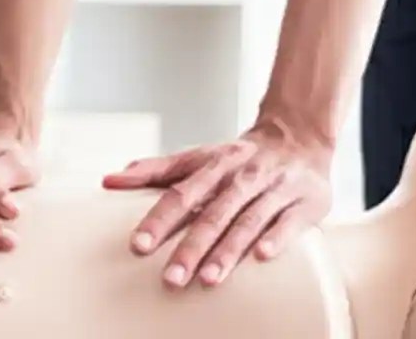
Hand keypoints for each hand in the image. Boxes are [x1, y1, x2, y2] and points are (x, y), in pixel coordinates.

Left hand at [103, 115, 332, 288]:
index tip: (138, 246)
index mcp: (214, 165)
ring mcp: (275, 188)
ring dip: (228, 250)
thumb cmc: (238, 158)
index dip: (159, 220)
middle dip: (191, 247)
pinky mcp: (306, 202)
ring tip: (208, 279)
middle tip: (170, 278)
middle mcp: (242, 176)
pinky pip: (290, 221)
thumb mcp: (197, 158)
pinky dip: (276, 238)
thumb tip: (109, 181)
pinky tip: (261, 258)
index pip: (180, 194)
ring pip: (248, 220)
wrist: (299, 136)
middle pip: (212, 213)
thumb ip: (155, 171)